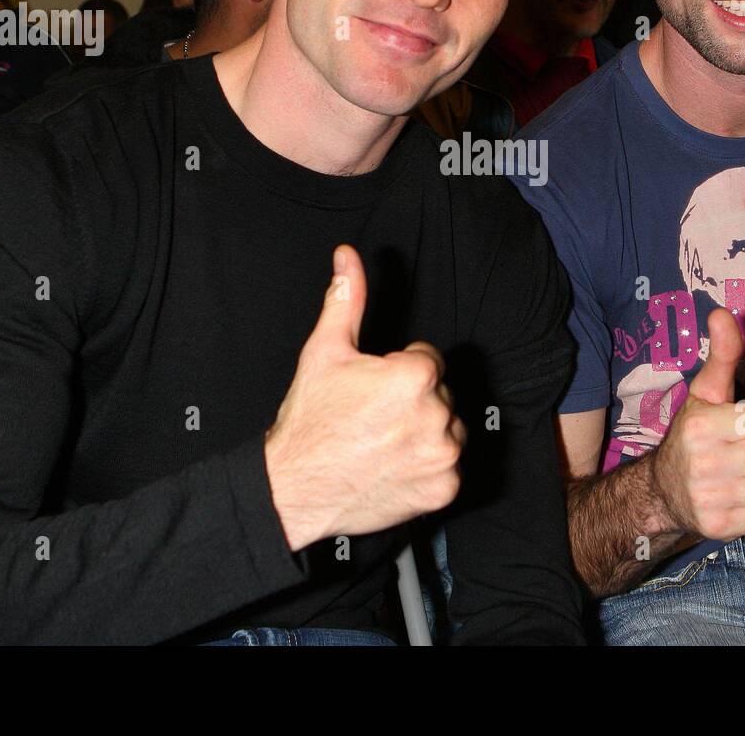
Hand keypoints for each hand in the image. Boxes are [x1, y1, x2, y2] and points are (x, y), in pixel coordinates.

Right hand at [263, 245, 465, 550]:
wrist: (294, 488)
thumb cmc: (310, 420)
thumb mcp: (325, 351)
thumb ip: (346, 300)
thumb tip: (347, 257)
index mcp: (416, 377)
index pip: (428, 361)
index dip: (397, 371)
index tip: (372, 390)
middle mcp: (438, 415)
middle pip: (440, 394)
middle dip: (414, 401)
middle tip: (374, 417)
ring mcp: (443, 455)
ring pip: (448, 429)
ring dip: (425, 432)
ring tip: (384, 441)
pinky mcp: (443, 488)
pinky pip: (449, 467)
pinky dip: (428, 467)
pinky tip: (394, 466)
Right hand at [648, 308, 744, 540]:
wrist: (662, 490)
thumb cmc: (694, 433)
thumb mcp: (706, 392)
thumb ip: (722, 354)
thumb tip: (724, 312)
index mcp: (701, 426)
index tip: (741, 426)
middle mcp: (703, 465)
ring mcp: (710, 500)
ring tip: (744, 473)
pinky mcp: (720, 528)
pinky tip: (738, 496)